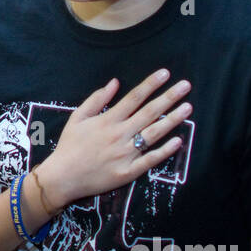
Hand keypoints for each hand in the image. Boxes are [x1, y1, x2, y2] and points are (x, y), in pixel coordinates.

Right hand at [37, 69, 192, 210]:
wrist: (62, 177)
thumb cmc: (70, 146)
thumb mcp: (77, 117)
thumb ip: (96, 99)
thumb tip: (115, 82)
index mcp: (108, 120)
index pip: (134, 98)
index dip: (151, 84)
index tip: (165, 73)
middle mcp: (120, 135)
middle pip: (149, 113)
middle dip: (169, 97)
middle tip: (186, 86)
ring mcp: (125, 154)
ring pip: (154, 134)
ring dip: (172, 120)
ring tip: (188, 108)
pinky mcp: (128, 172)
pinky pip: (150, 160)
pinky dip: (165, 151)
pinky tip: (178, 141)